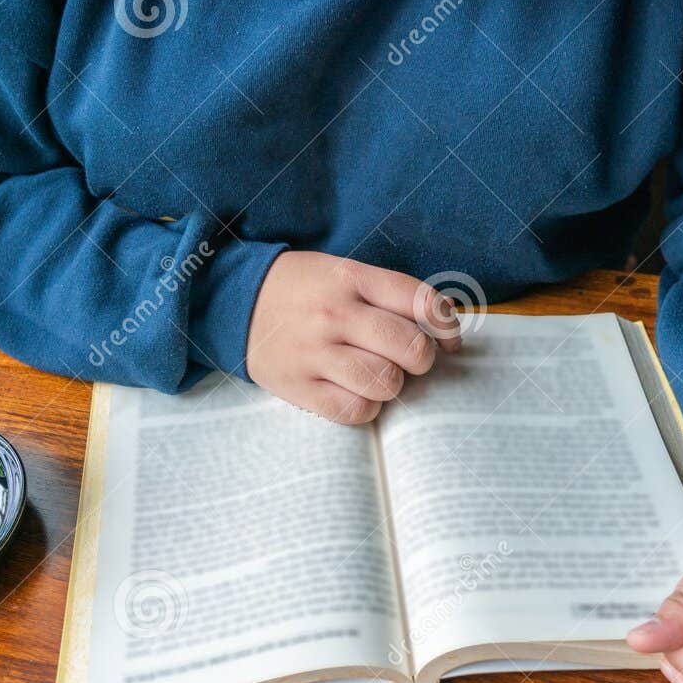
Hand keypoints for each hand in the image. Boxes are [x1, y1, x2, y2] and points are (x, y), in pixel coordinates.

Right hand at [245, 251, 461, 423]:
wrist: (234, 301)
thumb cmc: (303, 290)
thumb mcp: (343, 272)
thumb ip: (390, 295)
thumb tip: (446, 332)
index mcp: (350, 279)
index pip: (421, 301)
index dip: (447, 326)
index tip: (448, 341)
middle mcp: (334, 314)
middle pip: (410, 348)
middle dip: (421, 359)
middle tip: (408, 360)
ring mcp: (314, 352)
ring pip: (386, 383)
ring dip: (392, 384)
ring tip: (378, 375)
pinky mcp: (297, 386)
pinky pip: (354, 410)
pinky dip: (367, 407)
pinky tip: (358, 393)